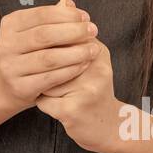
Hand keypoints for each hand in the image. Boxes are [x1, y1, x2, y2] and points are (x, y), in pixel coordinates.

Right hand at [0, 0, 99, 112]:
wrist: (9, 85)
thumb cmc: (28, 54)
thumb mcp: (34, 32)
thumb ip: (51, 19)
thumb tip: (70, 4)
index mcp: (10, 25)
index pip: (41, 14)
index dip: (66, 15)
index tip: (85, 17)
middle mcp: (5, 45)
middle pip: (44, 35)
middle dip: (73, 31)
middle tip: (93, 31)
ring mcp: (10, 67)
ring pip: (49, 58)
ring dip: (76, 53)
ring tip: (93, 50)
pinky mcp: (19, 87)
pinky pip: (50, 77)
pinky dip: (70, 70)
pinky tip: (83, 65)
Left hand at [35, 32, 123, 152]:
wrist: (110, 126)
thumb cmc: (93, 90)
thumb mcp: (92, 61)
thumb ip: (73, 42)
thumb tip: (45, 26)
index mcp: (98, 51)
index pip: (61, 38)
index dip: (50, 50)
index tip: (54, 60)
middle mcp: (95, 68)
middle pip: (49, 58)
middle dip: (46, 69)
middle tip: (58, 80)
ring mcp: (85, 90)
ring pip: (44, 79)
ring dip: (45, 88)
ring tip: (63, 95)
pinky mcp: (72, 109)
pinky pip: (42, 100)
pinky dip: (45, 104)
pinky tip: (59, 107)